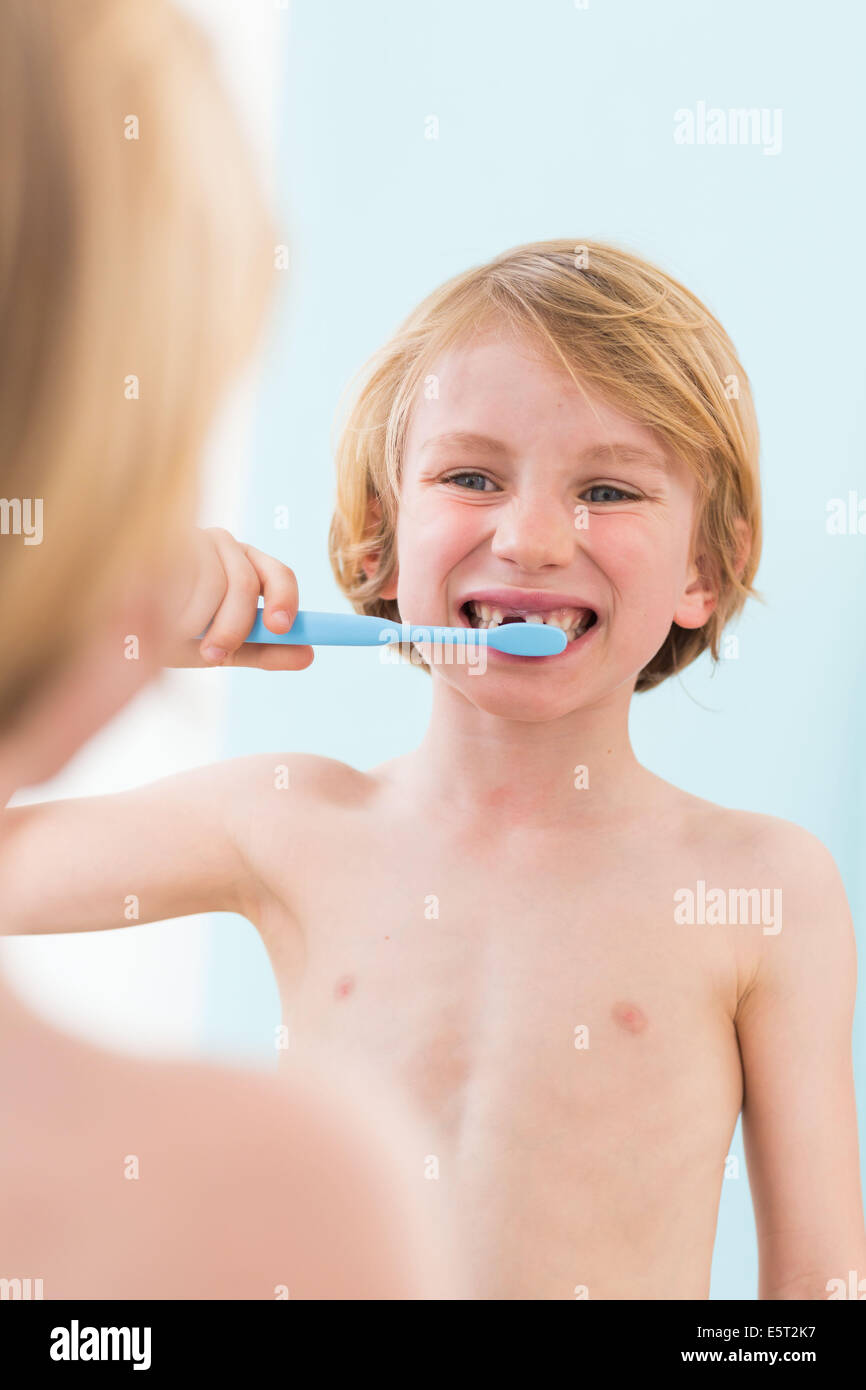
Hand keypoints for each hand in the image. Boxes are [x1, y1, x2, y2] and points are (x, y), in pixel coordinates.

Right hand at [166, 528, 313, 669]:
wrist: (113, 615)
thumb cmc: (170, 629)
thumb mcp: (220, 646)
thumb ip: (262, 650)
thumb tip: (308, 655)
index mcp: (247, 567)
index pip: (279, 576)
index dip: (285, 600)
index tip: (280, 628)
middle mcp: (223, 545)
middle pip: (245, 582)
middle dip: (233, 625)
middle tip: (214, 654)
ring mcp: (189, 536)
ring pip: (210, 582)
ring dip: (194, 621)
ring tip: (171, 633)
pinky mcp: (156, 537)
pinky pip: (176, 574)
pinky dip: (169, 605)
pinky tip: (153, 610)